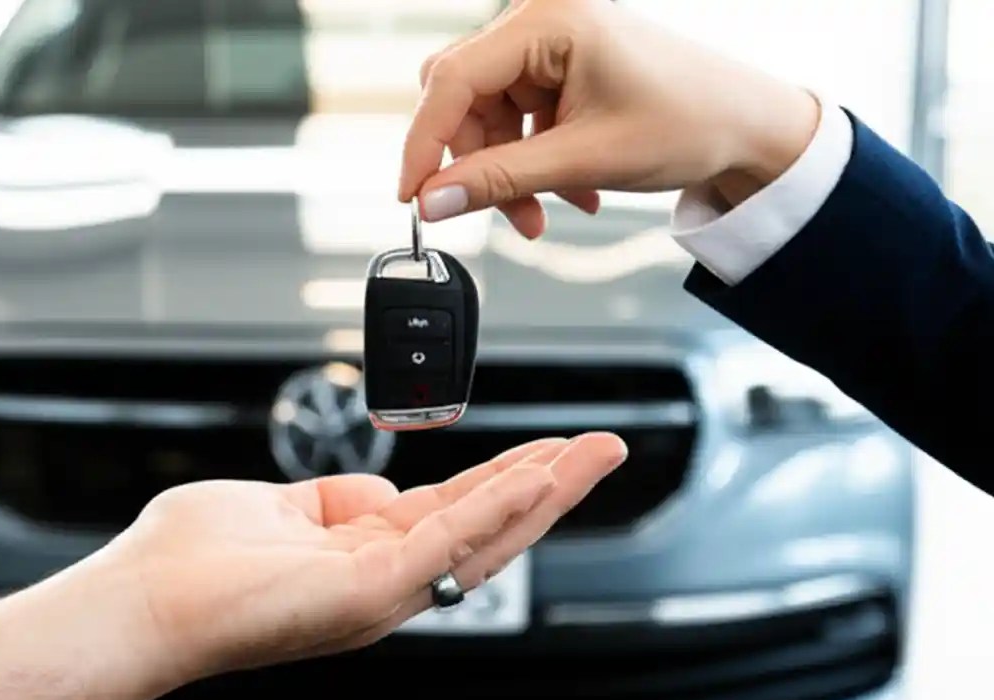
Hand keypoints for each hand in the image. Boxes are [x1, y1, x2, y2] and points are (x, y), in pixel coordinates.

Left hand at [99, 434, 624, 694]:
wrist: (142, 600)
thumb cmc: (190, 560)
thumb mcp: (278, 509)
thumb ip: (335, 502)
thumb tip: (376, 493)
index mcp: (364, 561)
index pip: (453, 517)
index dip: (505, 482)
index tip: (548, 451)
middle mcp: (384, 586)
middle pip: (486, 530)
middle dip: (550, 488)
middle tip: (604, 448)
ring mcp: (381, 596)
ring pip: (482, 538)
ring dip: (544, 494)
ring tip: (594, 455)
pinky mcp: (367, 594)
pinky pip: (445, 542)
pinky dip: (495, 507)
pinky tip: (536, 477)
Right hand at [399, 0, 819, 237]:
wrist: (751, 128)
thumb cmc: (692, 122)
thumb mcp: (584, 160)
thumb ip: (499, 180)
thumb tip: (432, 201)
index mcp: (550, 19)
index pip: (453, 80)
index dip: (425, 143)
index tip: (414, 196)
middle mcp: (544, 20)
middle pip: (465, 97)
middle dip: (474, 162)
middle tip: (487, 210)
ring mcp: (554, 45)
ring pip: (490, 117)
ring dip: (507, 172)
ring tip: (542, 213)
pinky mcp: (563, 70)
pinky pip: (519, 121)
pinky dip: (532, 162)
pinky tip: (568, 192)